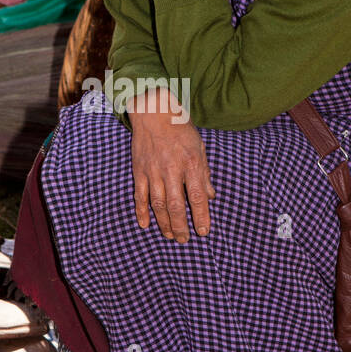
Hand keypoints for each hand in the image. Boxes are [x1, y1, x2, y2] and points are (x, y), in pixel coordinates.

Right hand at [129, 96, 214, 242]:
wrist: (154, 111)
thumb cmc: (180, 129)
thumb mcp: (199, 148)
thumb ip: (204, 173)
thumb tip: (211, 196)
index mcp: (191, 163)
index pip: (197, 197)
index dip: (201, 217)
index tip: (204, 231)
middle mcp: (172, 169)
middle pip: (176, 205)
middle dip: (181, 226)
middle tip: (184, 240)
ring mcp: (153, 171)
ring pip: (157, 204)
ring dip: (164, 223)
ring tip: (170, 235)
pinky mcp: (139, 170)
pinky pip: (140, 195)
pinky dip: (141, 211)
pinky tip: (145, 224)